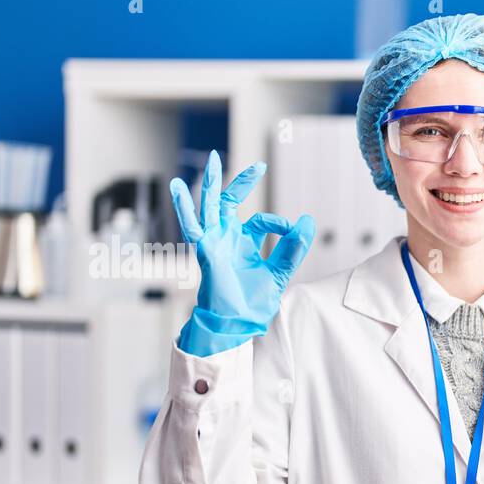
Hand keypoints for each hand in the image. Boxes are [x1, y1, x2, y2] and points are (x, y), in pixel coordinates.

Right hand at [170, 151, 314, 355]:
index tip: (293, 232)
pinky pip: (191, 225)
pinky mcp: (204, 249)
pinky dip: (183, 207)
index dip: (279, 223)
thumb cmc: (252, 303)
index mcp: (243, 242)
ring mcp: (213, 241)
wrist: (236, 323)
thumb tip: (308, 222)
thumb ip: (293, 248)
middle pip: (230, 202)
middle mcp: (226, 238)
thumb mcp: (279, 271)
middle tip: (259, 166)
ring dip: (211, 183)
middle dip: (241, 182)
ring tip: (211, 159)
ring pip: (210, 205)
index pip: (260, 221)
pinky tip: (176, 188)